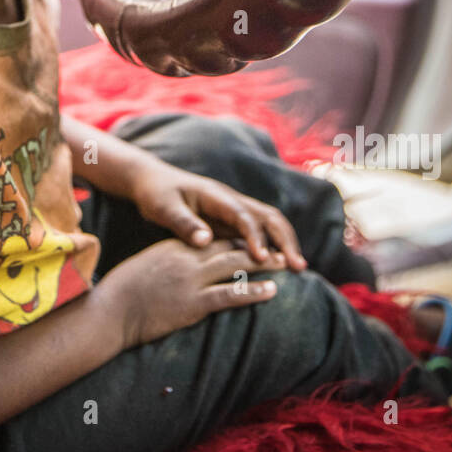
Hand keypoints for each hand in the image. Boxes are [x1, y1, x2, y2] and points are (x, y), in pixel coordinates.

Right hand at [98, 236, 284, 349]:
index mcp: (176, 247)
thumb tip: (184, 265)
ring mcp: (191, 280)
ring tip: (283, 265)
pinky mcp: (194, 303)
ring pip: (236, 266)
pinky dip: (253, 290)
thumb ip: (170, 261)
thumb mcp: (149, 266)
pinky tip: (271, 291)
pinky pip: (230, 294)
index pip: (214, 237)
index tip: (255, 241)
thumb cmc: (124, 291)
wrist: (111, 310)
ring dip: (263, 265)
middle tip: (279, 250)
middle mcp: (187, 258)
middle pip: (230, 247)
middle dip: (257, 247)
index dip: (238, 239)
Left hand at [130, 160, 306, 269]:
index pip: (243, 216)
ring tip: (298, 269)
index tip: (262, 259)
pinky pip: (259, 233)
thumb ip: (183, 223)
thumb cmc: (156, 194)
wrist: (153, 182)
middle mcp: (231, 201)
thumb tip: (205, 241)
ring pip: (269, 223)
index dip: (255, 236)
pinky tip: (279, 267)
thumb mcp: (163, 208)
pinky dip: (273, 247)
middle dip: (285, 240)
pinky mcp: (232, 222)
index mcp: (216, 196)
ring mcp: (234, 210)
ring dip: (285, 243)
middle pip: (268, 216)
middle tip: (298, 267)